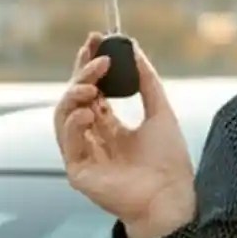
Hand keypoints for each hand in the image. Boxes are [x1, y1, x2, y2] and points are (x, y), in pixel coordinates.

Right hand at [53, 32, 195, 237]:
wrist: (173, 197)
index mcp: (110, 127)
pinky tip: (90, 112)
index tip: (96, 40)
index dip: (90, 65)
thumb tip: (135, 50)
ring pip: (63, 117)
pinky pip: (68, 142)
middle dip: (82, 73)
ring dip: (75, 95)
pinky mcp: (78, 172)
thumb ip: (147, 82)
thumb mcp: (161, 113)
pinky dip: (74, 123)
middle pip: (75, 99)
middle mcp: (93, 138)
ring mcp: (83, 154)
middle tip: (96, 55)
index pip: (92, 90)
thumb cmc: (170, 162)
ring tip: (93, 83)